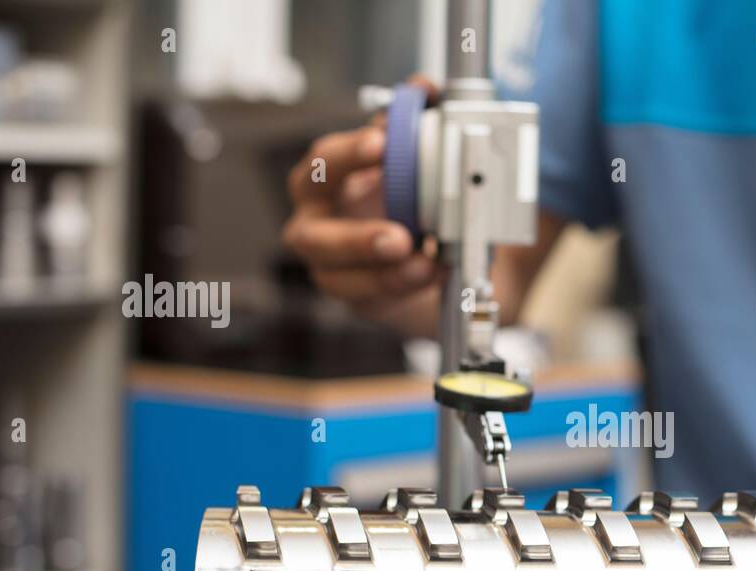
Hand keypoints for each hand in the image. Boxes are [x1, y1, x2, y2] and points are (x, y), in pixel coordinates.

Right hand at [282, 84, 443, 336]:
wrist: (443, 252)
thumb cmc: (413, 198)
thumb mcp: (418, 158)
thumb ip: (418, 120)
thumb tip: (425, 87)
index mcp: (329, 183)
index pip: (321, 164)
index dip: (347, 155)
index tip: (382, 144)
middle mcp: (320, 226)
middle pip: (311, 235)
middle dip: (355, 238)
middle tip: (400, 236)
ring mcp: (335, 268)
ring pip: (338, 278)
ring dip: (383, 273)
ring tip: (424, 263)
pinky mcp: (359, 299)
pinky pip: (372, 298)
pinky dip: (404, 286)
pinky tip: (433, 272)